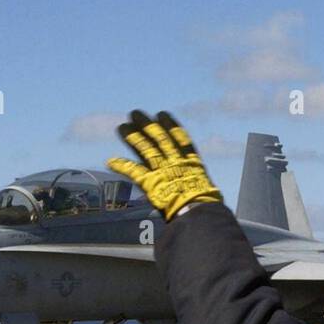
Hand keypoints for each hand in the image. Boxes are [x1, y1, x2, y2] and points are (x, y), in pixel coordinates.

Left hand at [106, 110, 222, 219]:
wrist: (199, 210)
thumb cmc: (208, 205)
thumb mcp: (209, 192)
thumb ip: (202, 188)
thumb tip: (212, 195)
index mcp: (192, 163)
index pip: (181, 139)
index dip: (171, 125)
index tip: (162, 115)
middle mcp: (176, 162)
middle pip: (159, 139)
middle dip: (147, 125)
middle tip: (136, 114)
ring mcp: (163, 171)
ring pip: (146, 149)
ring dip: (133, 138)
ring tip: (122, 127)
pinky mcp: (152, 183)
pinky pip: (134, 172)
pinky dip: (123, 166)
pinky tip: (111, 161)